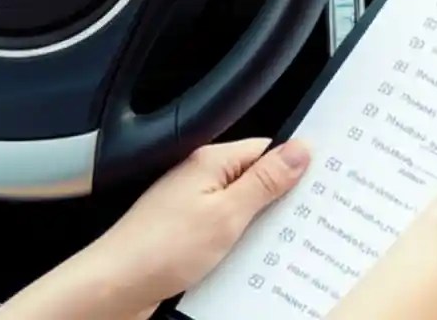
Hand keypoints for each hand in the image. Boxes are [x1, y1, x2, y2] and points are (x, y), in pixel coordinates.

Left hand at [0, 138, 309, 319]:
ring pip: (244, 211)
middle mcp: (200, 180)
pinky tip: (250, 261)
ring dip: (262, 227)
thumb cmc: (158, 249)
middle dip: (282, 200)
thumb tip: (298, 150)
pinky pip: (228, 233)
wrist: (113, 287)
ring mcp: (193, 208)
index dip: (296, 165)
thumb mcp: (226, 215)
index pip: (266, 150)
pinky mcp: (188, 235)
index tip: (322, 181)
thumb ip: (264, 182)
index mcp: (210, 162)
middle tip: (307, 220)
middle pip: (257, 180)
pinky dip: (242, 245)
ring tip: (278, 245)